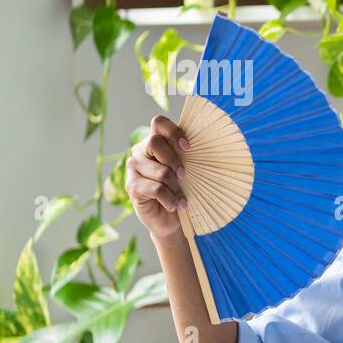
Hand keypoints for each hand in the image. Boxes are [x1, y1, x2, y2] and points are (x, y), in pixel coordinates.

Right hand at [127, 114, 189, 241]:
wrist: (171, 219)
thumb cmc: (182, 190)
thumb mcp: (188, 170)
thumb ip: (189, 156)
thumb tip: (211, 145)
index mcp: (155, 142)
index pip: (158, 123)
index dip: (173, 131)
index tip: (188, 147)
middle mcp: (140, 151)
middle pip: (154, 142)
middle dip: (174, 160)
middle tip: (184, 175)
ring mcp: (133, 168)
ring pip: (159, 170)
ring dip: (175, 186)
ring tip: (182, 197)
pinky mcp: (132, 186)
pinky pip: (156, 188)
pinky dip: (170, 199)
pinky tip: (175, 205)